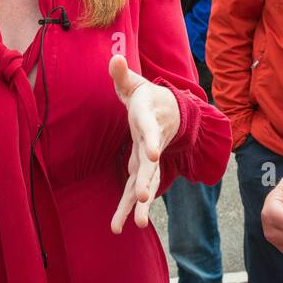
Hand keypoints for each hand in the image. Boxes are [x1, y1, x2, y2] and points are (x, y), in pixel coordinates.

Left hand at [109, 55, 180, 233]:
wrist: (168, 111)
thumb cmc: (147, 96)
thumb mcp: (135, 83)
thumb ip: (123, 74)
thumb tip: (114, 57)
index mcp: (149, 121)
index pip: (151, 132)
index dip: (152, 141)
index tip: (154, 154)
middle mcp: (152, 144)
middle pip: (151, 167)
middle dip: (148, 184)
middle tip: (146, 201)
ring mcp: (149, 159)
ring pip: (146, 184)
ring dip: (140, 205)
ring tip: (137, 225)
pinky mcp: (142, 168)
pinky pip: (136, 189)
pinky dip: (129, 206)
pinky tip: (121, 225)